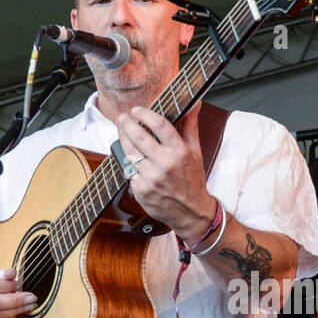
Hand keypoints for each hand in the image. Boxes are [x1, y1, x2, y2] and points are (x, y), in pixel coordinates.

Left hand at [115, 102, 215, 238]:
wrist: (191, 212)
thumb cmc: (193, 180)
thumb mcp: (196, 152)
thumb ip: (190, 126)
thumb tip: (194, 104)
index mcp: (180, 152)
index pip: (159, 124)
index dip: (145, 114)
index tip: (137, 110)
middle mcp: (166, 164)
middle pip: (139, 136)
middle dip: (127, 124)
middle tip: (123, 117)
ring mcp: (152, 178)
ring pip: (130, 153)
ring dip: (123, 140)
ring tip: (122, 132)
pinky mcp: (142, 190)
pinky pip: (130, 171)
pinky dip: (129, 163)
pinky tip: (130, 158)